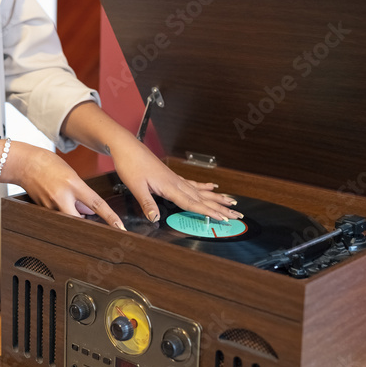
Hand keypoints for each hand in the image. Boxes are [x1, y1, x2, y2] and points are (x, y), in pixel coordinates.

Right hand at [3, 142, 128, 229]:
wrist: (24, 163)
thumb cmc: (47, 164)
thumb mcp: (71, 173)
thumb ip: (82, 192)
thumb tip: (90, 210)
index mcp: (73, 184)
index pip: (97, 204)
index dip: (110, 217)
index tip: (120, 227)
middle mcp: (62, 197)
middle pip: (81, 220)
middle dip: (86, 221)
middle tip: (88, 217)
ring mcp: (51, 206)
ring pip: (70, 219)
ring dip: (73, 214)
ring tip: (65, 198)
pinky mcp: (43, 210)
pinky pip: (58, 217)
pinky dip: (62, 212)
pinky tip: (56, 199)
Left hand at [109, 134, 240, 223]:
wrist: (127, 147)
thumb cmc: (130, 164)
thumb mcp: (136, 186)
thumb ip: (147, 203)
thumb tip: (155, 219)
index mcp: (169, 187)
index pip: (192, 204)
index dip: (209, 212)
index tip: (224, 218)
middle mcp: (176, 183)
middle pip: (203, 198)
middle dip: (220, 207)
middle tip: (237, 213)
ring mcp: (176, 179)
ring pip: (201, 191)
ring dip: (216, 198)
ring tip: (231, 201)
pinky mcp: (172, 176)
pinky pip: (193, 184)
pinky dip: (204, 187)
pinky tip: (212, 187)